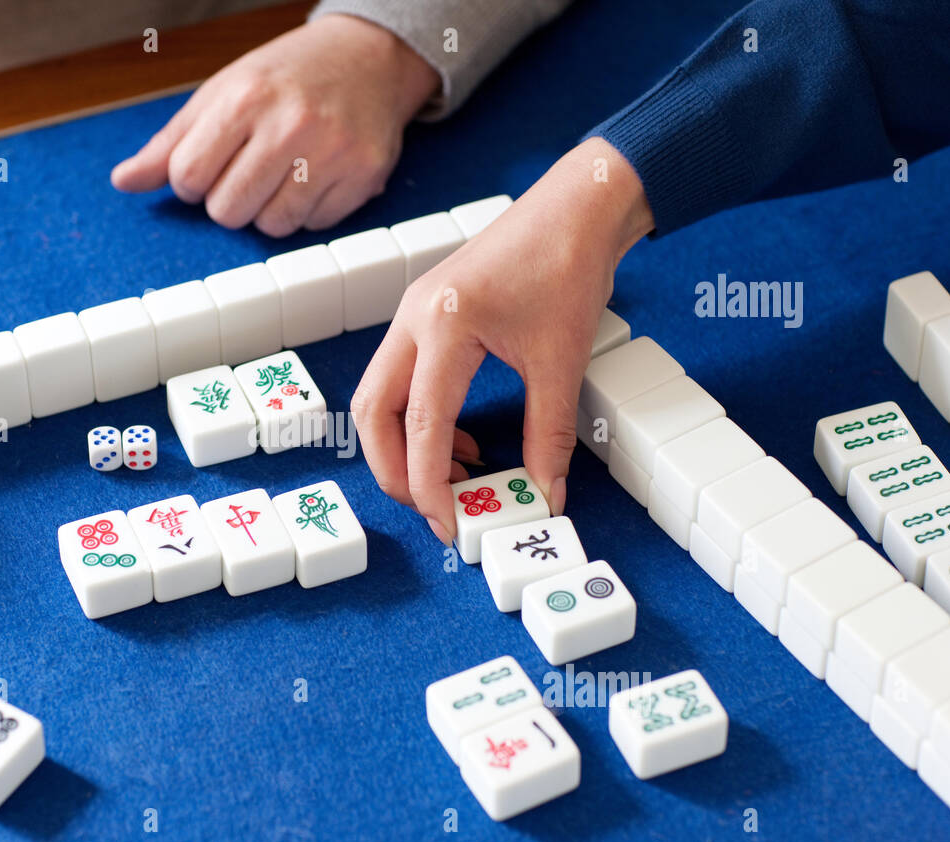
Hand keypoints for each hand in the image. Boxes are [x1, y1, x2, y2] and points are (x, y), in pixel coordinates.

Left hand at [111, 14, 439, 236]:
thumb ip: (172, 143)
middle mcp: (289, 125)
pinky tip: (316, 177)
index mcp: (244, 99)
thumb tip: (124, 181)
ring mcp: (331, 152)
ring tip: (284, 173)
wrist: (368, 56)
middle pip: (227, 211)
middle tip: (250, 170)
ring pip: (271, 227)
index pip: (187, 178)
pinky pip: (314, 227)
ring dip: (270, 210)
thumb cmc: (287, 77)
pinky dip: (309, 211)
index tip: (212, 165)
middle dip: (230, 199)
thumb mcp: (222, 94)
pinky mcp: (363, 176)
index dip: (193, 181)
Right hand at [351, 138, 654, 543]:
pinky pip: (402, 381)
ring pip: (381, 398)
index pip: (422, 425)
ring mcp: (413, 315)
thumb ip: (548, 435)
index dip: (429, 485)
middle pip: (373, 413)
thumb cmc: (568, 266)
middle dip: (394, 470)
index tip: (448, 526)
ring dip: (406, 447)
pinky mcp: (424, 316)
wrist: (576, 206)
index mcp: (445, 325)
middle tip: (434, 509)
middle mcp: (414, 319)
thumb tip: (543, 494)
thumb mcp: (561, 361)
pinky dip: (419, 421)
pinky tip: (460, 440)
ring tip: (456, 478)